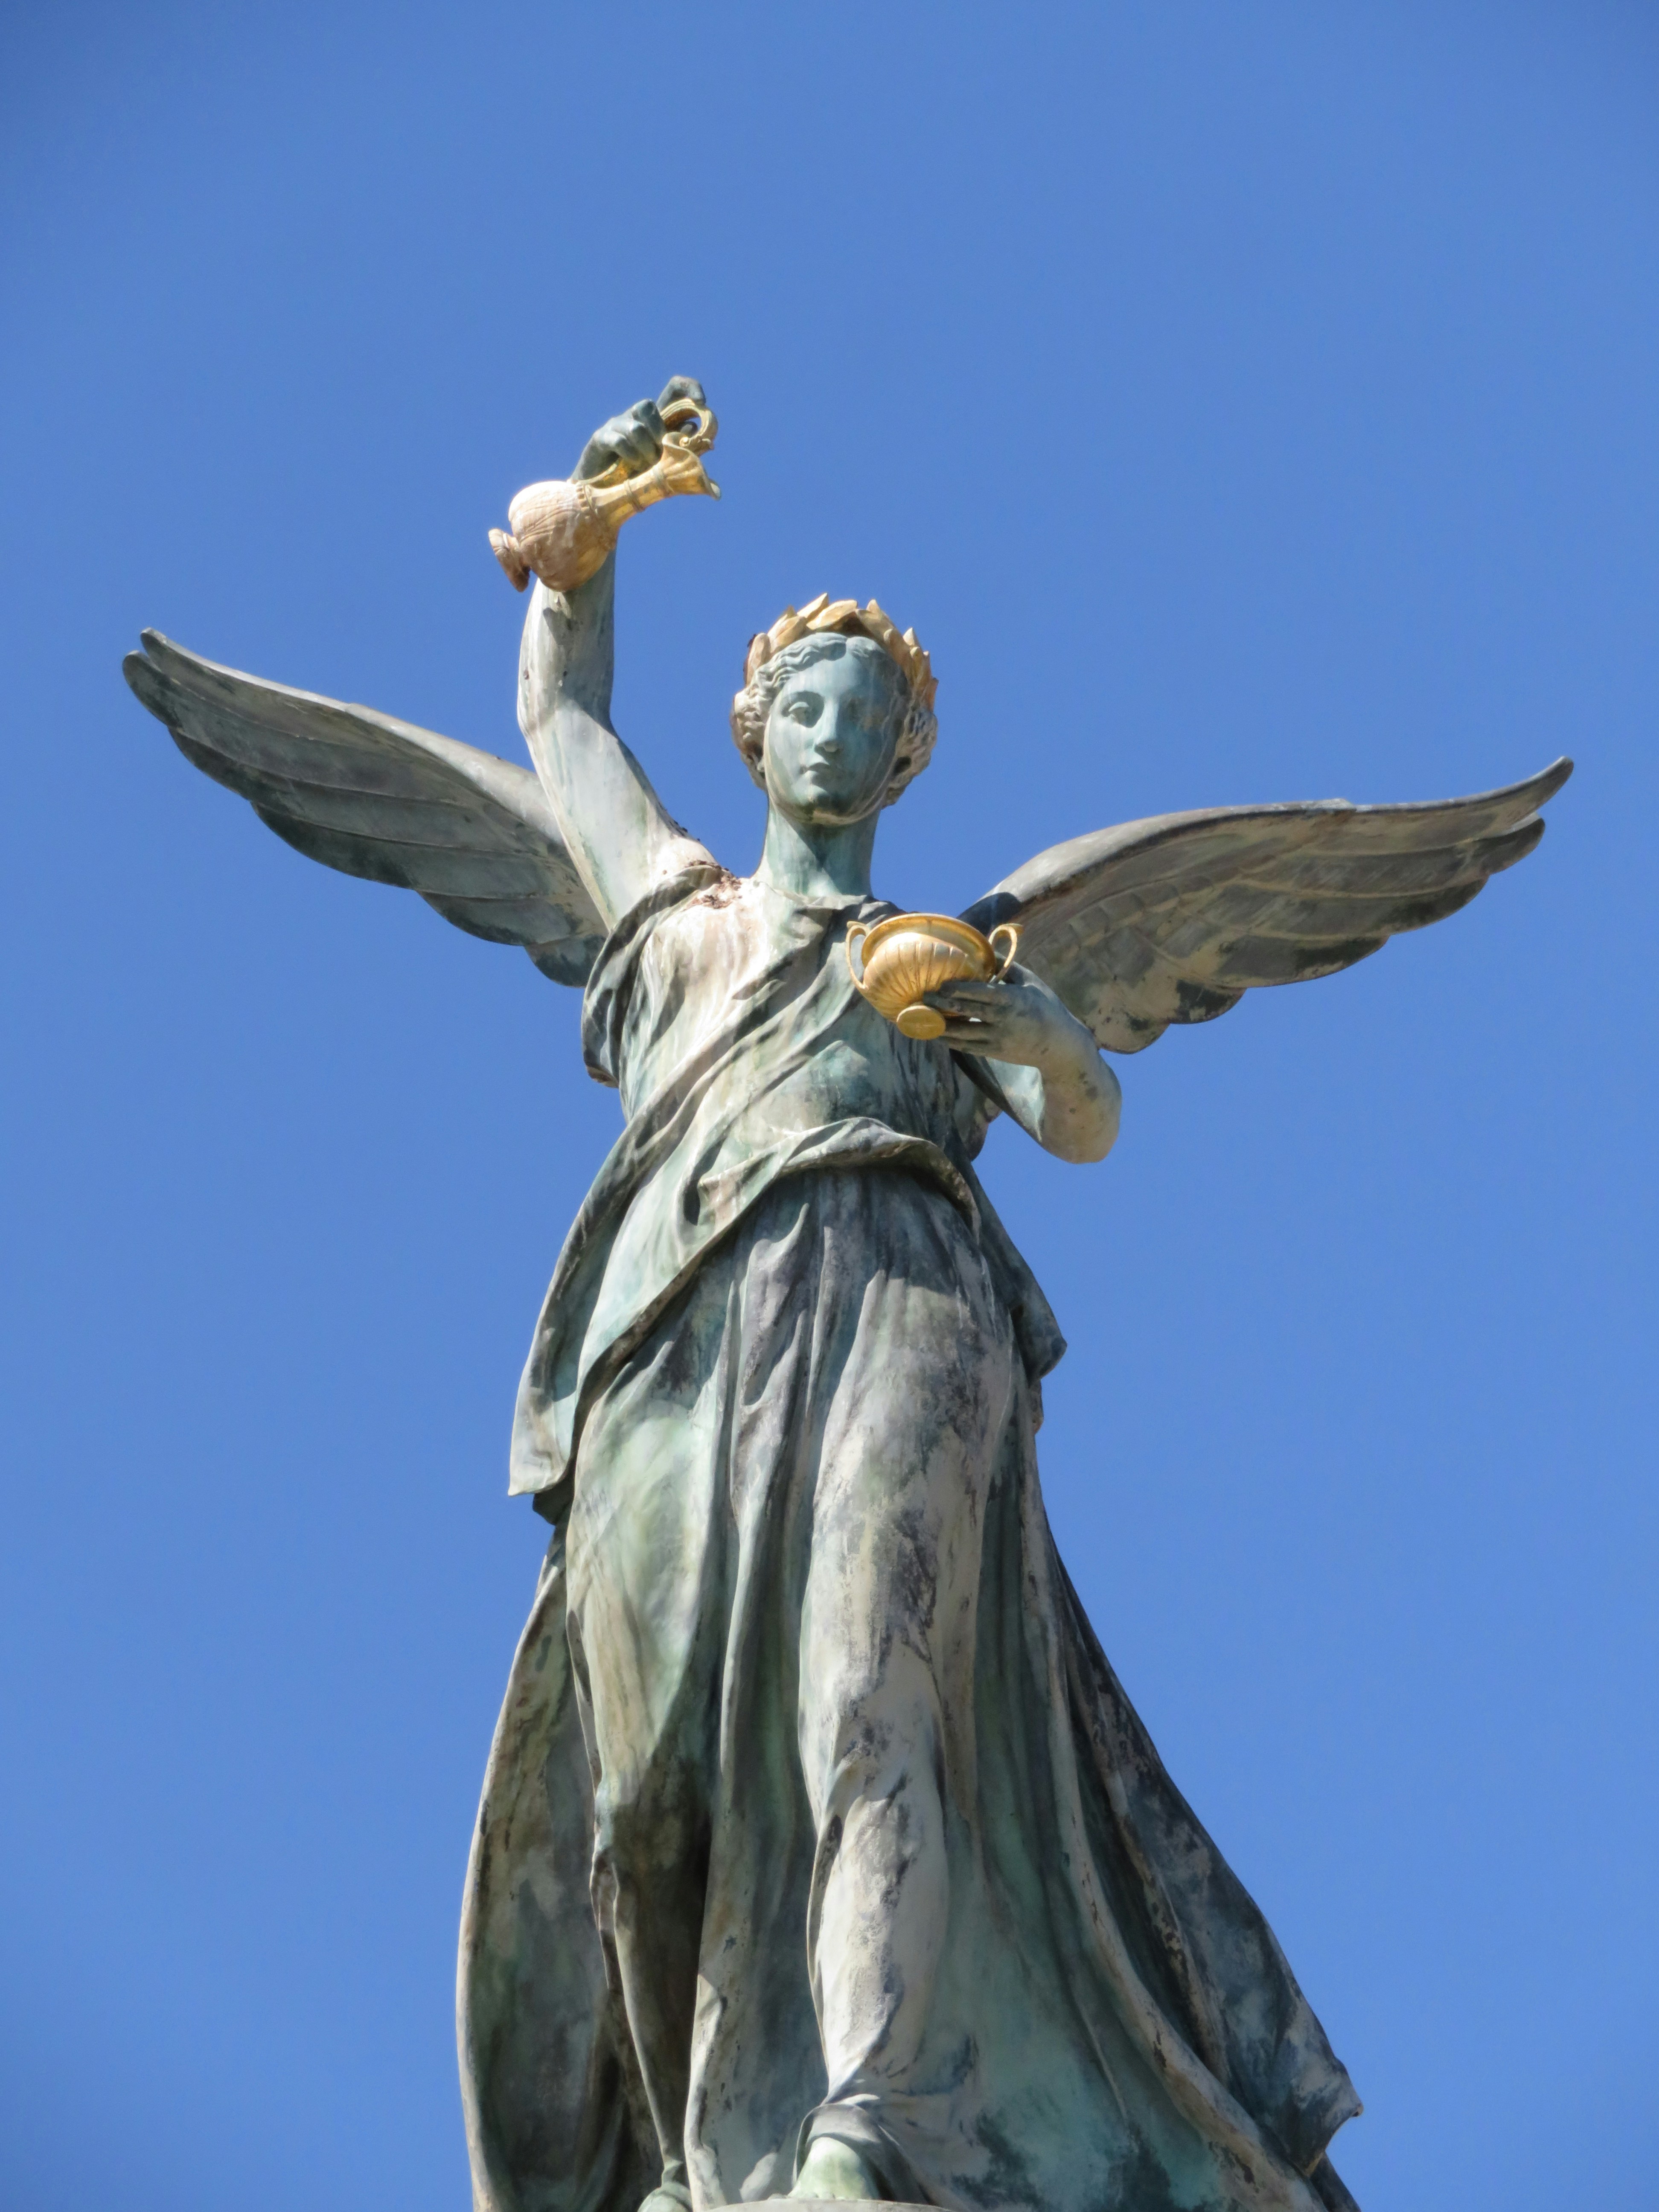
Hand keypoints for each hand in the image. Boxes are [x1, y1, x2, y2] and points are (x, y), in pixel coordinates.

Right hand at [572, 377, 707, 483]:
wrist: (603, 492)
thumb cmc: (637, 477)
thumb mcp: (665, 462)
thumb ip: (681, 447)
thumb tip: (693, 428)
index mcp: (655, 419)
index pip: (673, 389)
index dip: (689, 387)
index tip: (702, 402)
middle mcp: (634, 416)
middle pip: (647, 405)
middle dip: (657, 433)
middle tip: (658, 456)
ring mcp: (615, 425)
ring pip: (635, 428)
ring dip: (645, 451)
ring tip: (645, 466)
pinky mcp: (600, 438)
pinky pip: (619, 441)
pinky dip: (631, 456)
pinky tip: (633, 467)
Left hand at [924, 961, 1096, 1072]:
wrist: (1059, 1045)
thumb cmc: (1046, 1006)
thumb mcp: (1030, 982)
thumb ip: (1006, 967)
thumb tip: (983, 950)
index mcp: (1011, 999)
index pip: (978, 993)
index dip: (955, 989)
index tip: (938, 984)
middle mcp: (1001, 1020)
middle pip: (964, 1012)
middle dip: (939, 1005)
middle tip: (920, 997)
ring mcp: (996, 1039)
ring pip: (960, 1034)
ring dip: (939, 1026)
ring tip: (918, 1017)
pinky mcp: (994, 1053)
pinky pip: (966, 1047)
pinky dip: (949, 1040)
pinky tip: (935, 1033)